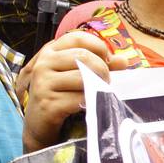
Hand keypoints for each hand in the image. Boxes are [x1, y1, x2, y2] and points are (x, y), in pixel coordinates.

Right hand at [21, 31, 117, 152]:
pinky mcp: (47, 103)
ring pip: (83, 77)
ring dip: (98, 86)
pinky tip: (88, 105)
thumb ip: (99, 65)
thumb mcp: (76, 75)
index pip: (78, 38)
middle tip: (105, 82)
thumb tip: (123, 61)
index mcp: (50, 51)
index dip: (99, 47)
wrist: (39, 124)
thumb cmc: (60, 95)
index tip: (106, 61)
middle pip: (84, 57)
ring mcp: (43, 83)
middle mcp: (44, 63)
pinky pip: (78, 98)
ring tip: (98, 93)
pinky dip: (89, 102)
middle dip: (102, 70)